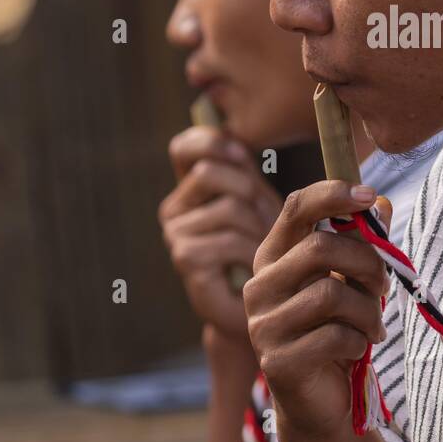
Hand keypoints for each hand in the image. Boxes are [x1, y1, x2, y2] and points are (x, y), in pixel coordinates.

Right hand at [159, 127, 281, 339]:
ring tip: (261, 250)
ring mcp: (176, 235)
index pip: (184, 147)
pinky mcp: (186, 260)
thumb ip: (245, 169)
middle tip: (263, 221)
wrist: (266, 304)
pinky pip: (228, 240)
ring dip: (257, 229)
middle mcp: (175, 209)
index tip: (240, 154)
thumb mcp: (259, 200)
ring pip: (227, 208)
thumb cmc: (267, 248)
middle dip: (248, 192)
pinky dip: (250, 252)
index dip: (210, 142)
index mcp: (191, 190)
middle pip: (209, 173)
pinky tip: (251, 267)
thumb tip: (235, 137)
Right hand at [244, 181, 389, 441]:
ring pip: (330, 293)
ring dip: (367, 310)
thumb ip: (364, 243)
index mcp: (274, 257)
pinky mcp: (278, 361)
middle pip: (319, 248)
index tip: (370, 195)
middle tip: (384, 286)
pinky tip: (356, 350)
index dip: (333, 194)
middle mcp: (260, 286)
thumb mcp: (354, 281)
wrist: (321, 402)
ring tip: (373, 326)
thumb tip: (382, 202)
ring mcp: (263, 325)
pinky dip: (358, 341)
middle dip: (366, 263)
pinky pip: (334, 336)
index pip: (296, 208)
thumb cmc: (336, 331)